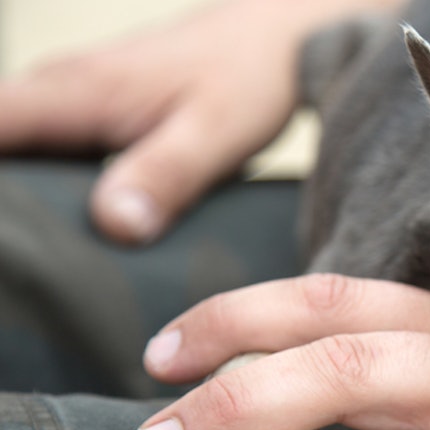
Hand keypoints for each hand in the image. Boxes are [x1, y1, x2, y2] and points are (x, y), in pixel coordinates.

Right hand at [0, 0, 385, 243]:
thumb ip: (164, 176)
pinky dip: (46, 186)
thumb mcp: (215, 134)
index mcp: (73, 92)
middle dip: (5, 206)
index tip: (4, 236)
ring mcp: (70, 100)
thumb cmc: (249, 76)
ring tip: (39, 259)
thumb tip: (114, 224)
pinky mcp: (90, 113)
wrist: (278, 39)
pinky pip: (45, 150)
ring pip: (15, 150)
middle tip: (24, 266)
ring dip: (19, 198)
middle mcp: (56, 89)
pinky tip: (70, 232)